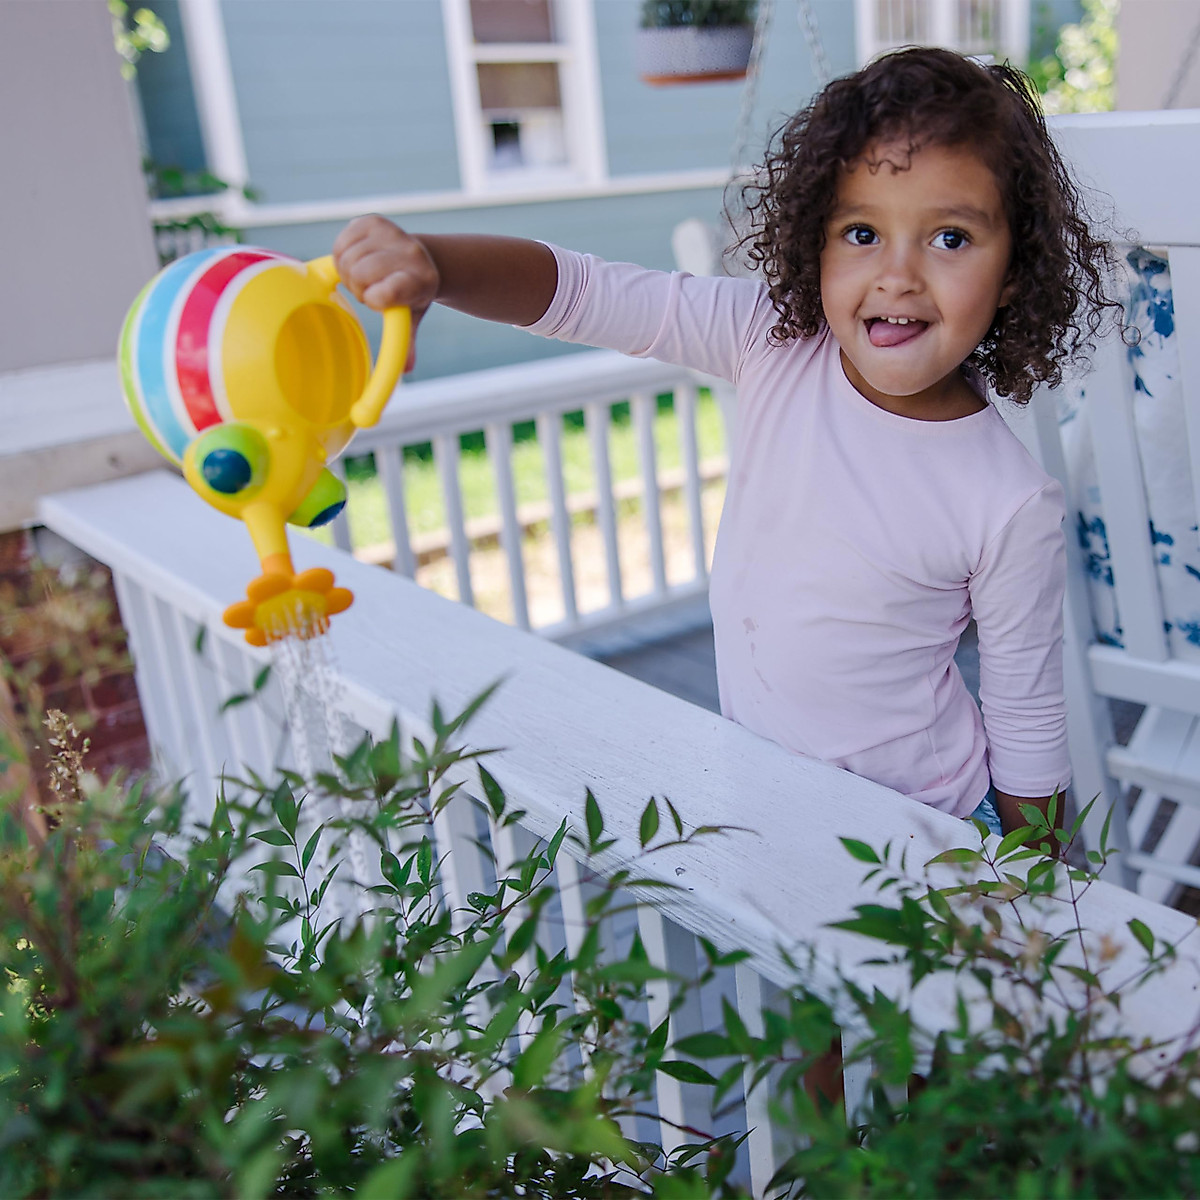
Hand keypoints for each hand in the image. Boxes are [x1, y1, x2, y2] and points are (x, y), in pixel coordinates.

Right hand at [332, 215, 438, 371]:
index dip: (377, 298)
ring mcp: (392, 234)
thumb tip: (407, 369)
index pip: (390, 292)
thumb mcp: (411, 318)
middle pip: (361, 275)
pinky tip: (357, 258)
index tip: (380, 300)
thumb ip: (406, 341)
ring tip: (365, 275)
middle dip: (359, 287)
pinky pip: (341, 243)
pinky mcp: (373, 221)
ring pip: (347, 259)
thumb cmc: (411, 294)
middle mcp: (411, 254)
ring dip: (349, 272)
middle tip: (370, 290)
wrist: (421, 257)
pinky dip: (342, 254)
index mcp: (421, 282)